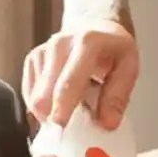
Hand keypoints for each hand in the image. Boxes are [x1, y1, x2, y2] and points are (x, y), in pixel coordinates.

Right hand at [22, 21, 137, 129]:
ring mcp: (43, 50)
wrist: (96, 28)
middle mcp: (60, 43)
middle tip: (73, 123)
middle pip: (44, 95)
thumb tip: (106, 124)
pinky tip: (58, 99)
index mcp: (87, 43)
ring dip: (50, 111)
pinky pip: (30, 95)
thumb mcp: (128, 69)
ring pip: (35, 98)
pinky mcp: (32, 58)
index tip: (61, 128)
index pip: (68, 83)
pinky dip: (42, 104)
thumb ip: (117, 96)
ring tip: (70, 106)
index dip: (62, 109)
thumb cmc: (113, 52)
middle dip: (55, 116)